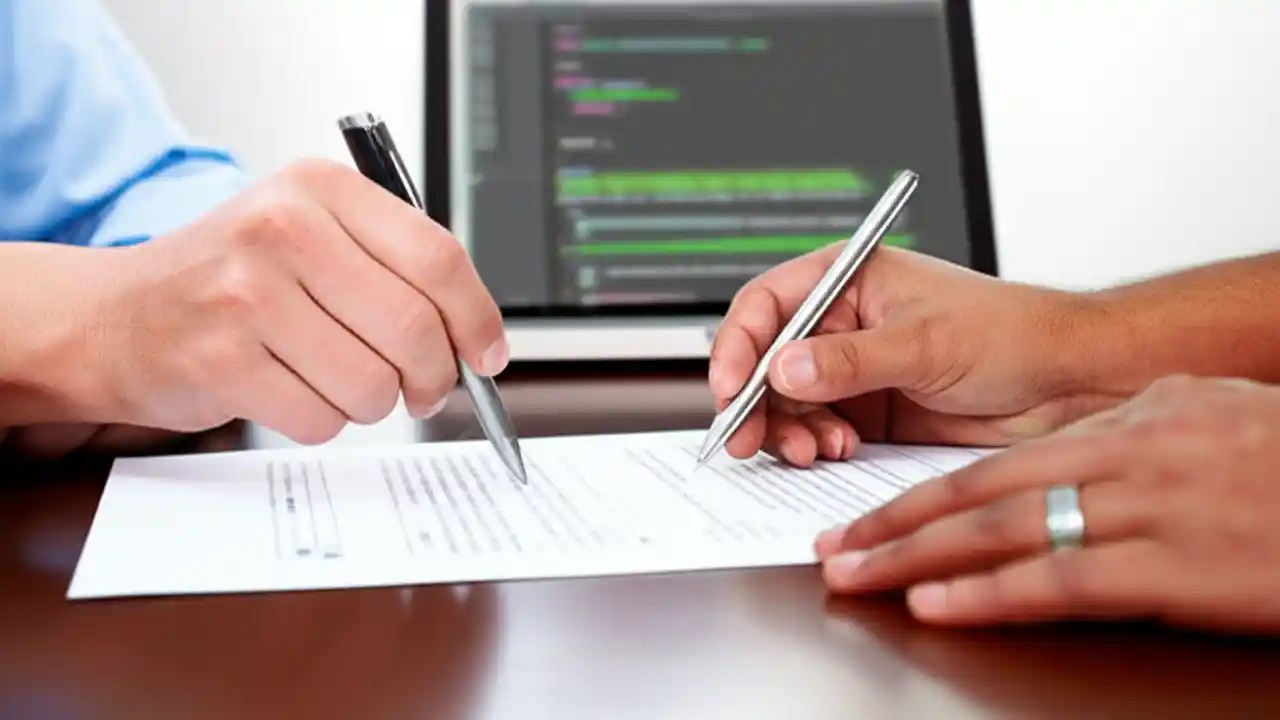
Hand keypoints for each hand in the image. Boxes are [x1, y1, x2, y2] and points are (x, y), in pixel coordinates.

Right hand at [72, 160, 505, 442]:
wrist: (112, 316)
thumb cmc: (228, 279)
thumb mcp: (310, 234)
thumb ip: (393, 266)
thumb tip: (478, 334)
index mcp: (320, 188)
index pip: (439, 258)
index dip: (477, 319)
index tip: (488, 355)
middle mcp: (284, 227)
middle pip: (414, 329)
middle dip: (432, 377)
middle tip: (423, 389)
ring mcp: (247, 293)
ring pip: (373, 385)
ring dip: (369, 402)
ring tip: (333, 379)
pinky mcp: (222, 360)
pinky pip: (322, 420)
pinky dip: (320, 420)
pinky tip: (289, 391)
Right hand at [708, 246, 1118, 465]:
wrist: (1067, 385)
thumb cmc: (1013, 334)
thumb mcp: (925, 343)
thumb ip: (849, 360)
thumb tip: (783, 370)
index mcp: (847, 280)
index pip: (766, 305)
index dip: (738, 345)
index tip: (731, 387)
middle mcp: (840, 323)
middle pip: (764, 360)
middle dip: (754, 401)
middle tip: (748, 439)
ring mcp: (851, 370)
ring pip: (784, 403)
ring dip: (788, 430)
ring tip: (813, 451)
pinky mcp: (867, 412)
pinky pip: (816, 430)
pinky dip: (814, 445)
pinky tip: (837, 452)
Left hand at [814, 375, 1279, 633]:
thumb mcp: (1216, 420)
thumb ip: (1137, 434)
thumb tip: (1069, 457)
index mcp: (1132, 422)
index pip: (998, 461)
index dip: (923, 492)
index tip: (870, 514)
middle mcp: (1129, 454)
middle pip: (981, 492)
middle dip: (894, 522)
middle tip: (833, 545)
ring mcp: (1151, 507)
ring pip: (1003, 530)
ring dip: (916, 556)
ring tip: (857, 575)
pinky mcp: (1178, 565)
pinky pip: (1061, 579)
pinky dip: (990, 593)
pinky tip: (939, 601)